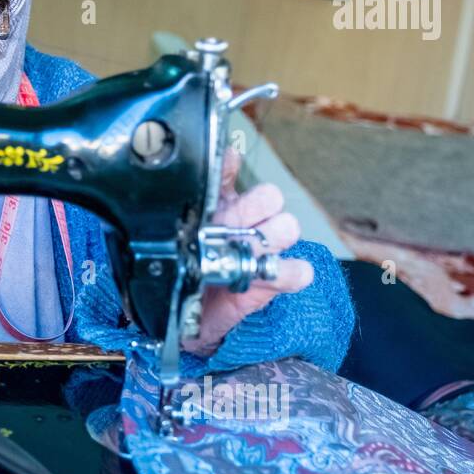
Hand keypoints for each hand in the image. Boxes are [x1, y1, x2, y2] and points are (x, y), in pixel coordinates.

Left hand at [181, 148, 313, 356]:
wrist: (176, 313)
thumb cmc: (179, 268)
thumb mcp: (174, 230)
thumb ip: (194, 196)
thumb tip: (217, 160)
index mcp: (221, 205)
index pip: (233, 170)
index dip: (230, 170)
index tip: (223, 184)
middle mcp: (245, 223)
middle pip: (270, 196)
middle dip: (252, 209)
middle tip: (229, 229)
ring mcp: (262, 250)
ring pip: (287, 226)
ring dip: (267, 239)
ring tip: (242, 255)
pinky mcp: (273, 281)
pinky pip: (299, 270)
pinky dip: (287, 272)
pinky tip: (264, 275)